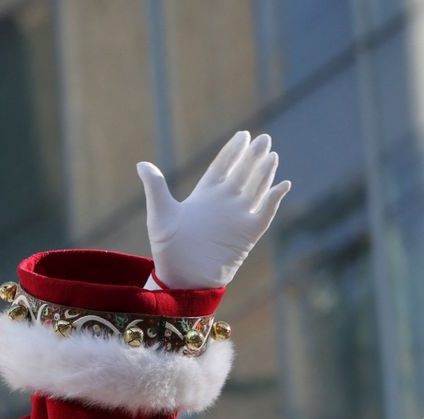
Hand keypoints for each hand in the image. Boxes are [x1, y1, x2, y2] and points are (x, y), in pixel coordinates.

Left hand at [138, 130, 290, 289]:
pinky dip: (274, 199)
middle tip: (264, 138)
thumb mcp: (159, 215)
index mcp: (205, 195)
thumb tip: (141, 164)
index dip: (233, 151)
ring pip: (256, 188)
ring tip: (271, 155)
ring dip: (264, 173)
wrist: (182, 278)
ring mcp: (238, 216)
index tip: (243, 135)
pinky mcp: (249, 232)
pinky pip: (266, 212)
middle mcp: (224, 202)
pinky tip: (282, 185)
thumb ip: (155, 188)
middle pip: (243, 173)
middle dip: (253, 156)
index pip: (223, 167)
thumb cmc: (168, 249)